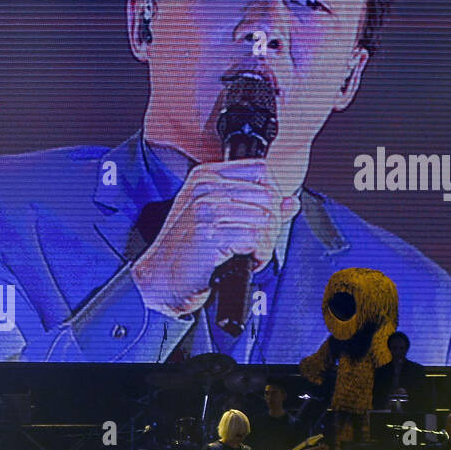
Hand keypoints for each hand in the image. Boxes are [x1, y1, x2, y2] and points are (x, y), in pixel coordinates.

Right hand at [130, 161, 299, 316]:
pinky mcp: (211, 233)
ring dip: (265, 243)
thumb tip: (291, 202)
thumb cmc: (184, 251)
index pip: (261, 171)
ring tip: (248, 253)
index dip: (272, 195)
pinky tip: (243, 260)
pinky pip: (256, 238)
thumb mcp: (217, 217)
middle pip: (268, 195)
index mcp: (205, 176)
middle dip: (272, 223)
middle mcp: (205, 187)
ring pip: (266, 218)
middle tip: (257, 242)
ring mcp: (206, 208)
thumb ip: (254, 205)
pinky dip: (258, 255)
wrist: (159, 278)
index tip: (265, 217)